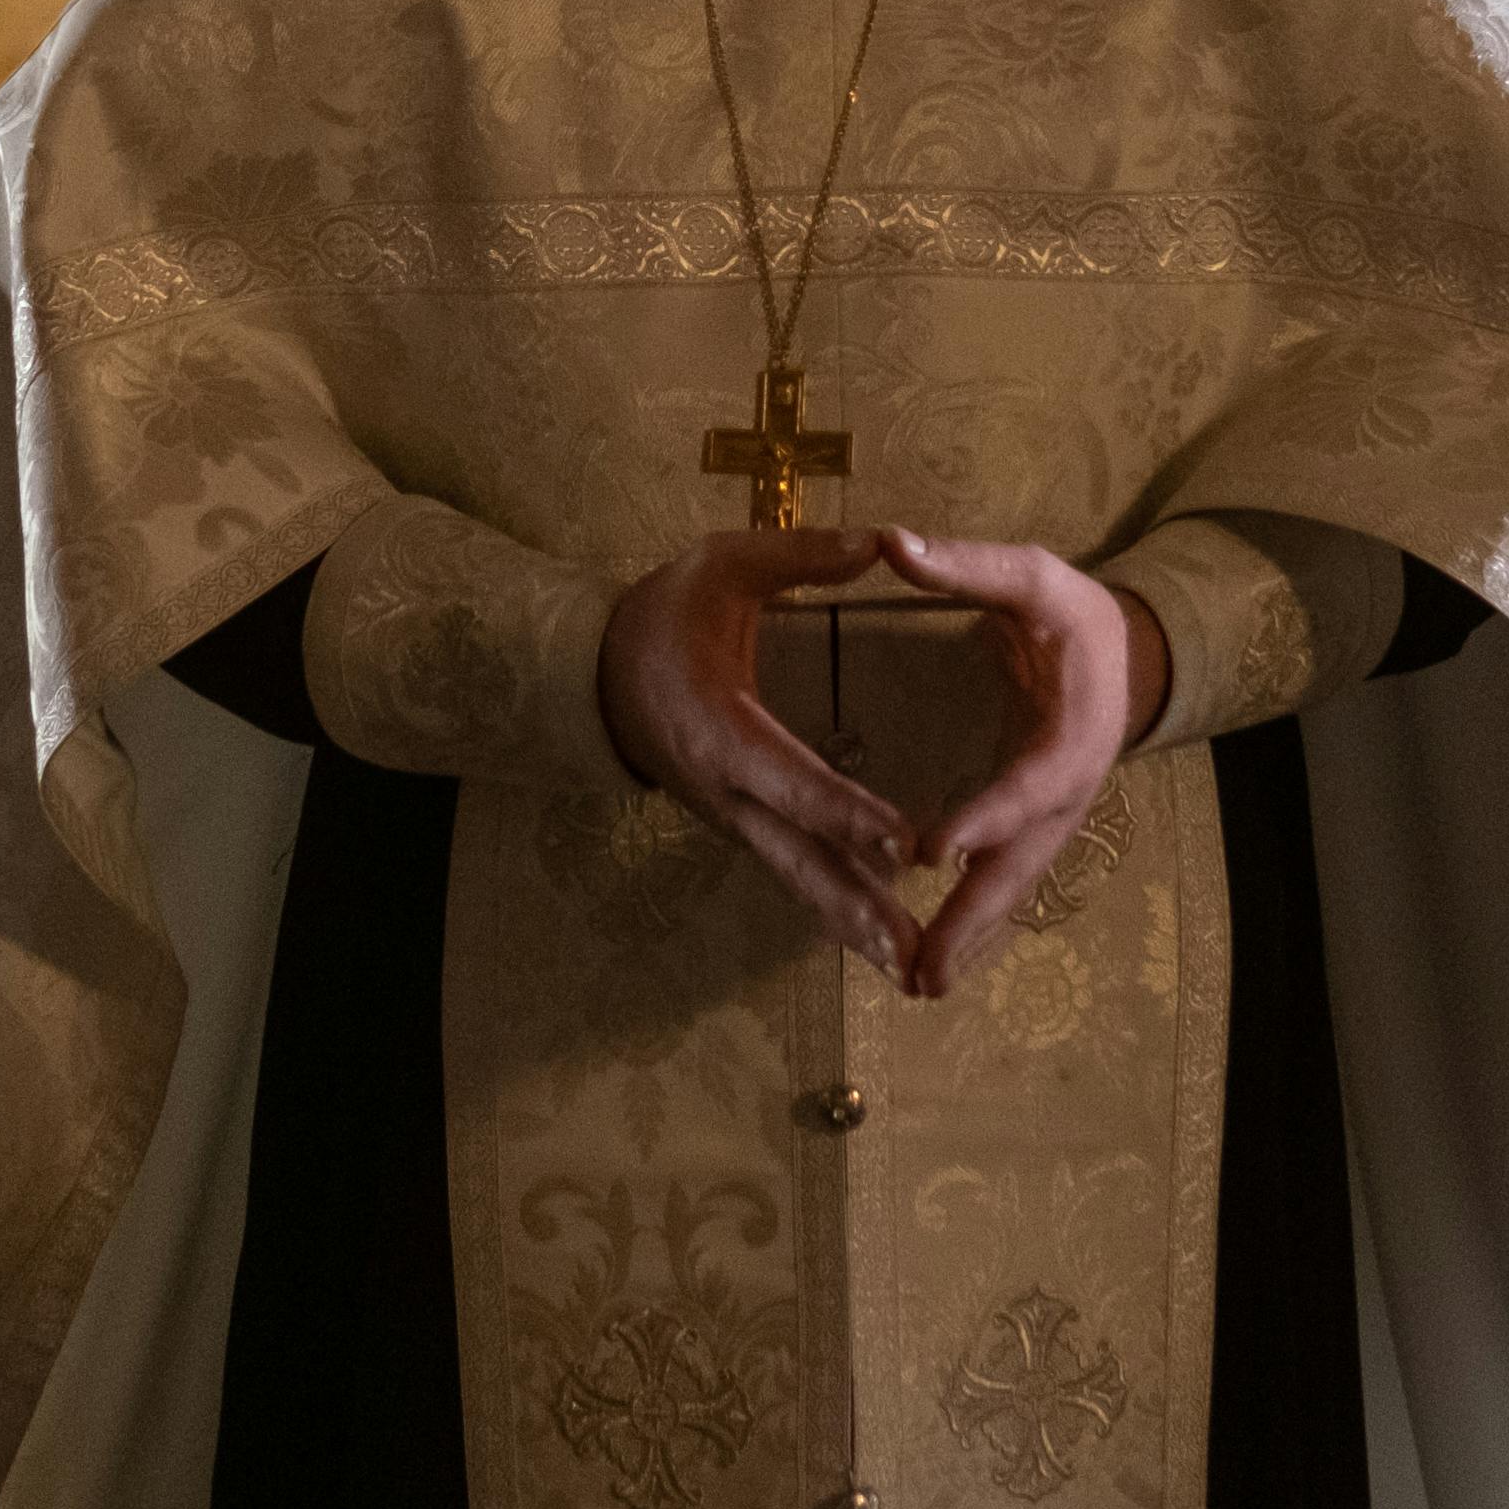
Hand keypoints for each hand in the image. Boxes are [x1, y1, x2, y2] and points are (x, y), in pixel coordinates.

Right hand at [597, 533, 915, 972]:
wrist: (596, 671)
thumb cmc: (666, 613)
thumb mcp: (722, 565)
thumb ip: (799, 556)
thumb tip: (879, 541)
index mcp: (719, 728)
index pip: (791, 779)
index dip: (846, 813)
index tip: (904, 840)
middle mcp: (725, 790)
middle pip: (797, 858)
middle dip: (857, 905)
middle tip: (911, 948)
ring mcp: (731, 817)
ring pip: (797, 879)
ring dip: (852, 924)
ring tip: (909, 967)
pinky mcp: (742, 825)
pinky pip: (793, 872)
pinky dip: (835, 908)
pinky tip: (879, 938)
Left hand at [872, 531, 1170, 1001]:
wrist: (1127, 656)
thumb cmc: (1072, 614)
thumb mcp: (1030, 576)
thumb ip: (964, 566)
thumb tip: (891, 542)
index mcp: (1073, 727)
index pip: (1030, 780)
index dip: (987, 815)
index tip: (933, 850)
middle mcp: (1070, 788)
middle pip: (1024, 861)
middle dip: (973, 916)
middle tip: (925, 969)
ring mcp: (1057, 818)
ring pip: (1015, 888)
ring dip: (970, 939)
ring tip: (921, 987)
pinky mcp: (1038, 831)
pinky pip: (1007, 884)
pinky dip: (974, 928)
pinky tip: (934, 965)